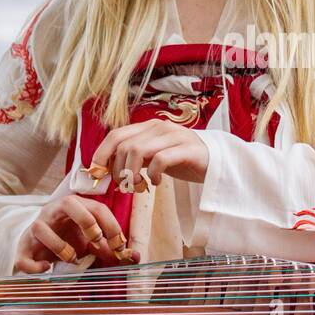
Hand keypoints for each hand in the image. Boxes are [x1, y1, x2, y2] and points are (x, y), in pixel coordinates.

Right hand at [14, 193, 134, 274]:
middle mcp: (54, 212)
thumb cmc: (69, 238)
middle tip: (95, 241)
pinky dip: (34, 266)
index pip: (97, 207)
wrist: (37, 244)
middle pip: (68, 203)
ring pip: (41, 229)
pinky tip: (46, 268)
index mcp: (75, 207)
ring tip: (72, 259)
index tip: (120, 245)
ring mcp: (36, 228)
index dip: (111, 225)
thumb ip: (110, 249)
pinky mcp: (22, 247)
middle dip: (86, 221)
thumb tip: (134, 257)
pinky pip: (23, 257)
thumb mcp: (91, 242)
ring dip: (60, 247)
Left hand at [91, 120, 208, 188]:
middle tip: (126, 186)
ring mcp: (174, 136)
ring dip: (133, 174)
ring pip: (138, 151)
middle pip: (124, 146)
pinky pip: (160, 160)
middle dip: (118, 170)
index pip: (116, 135)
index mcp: (148, 127)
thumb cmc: (182, 160)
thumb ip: (134, 157)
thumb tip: (105, 168)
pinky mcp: (187, 150)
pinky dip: (152, 175)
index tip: (97, 173)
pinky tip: (157, 183)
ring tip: (140, 187)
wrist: (217, 162)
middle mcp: (159, 127)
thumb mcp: (154, 156)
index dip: (101, 154)